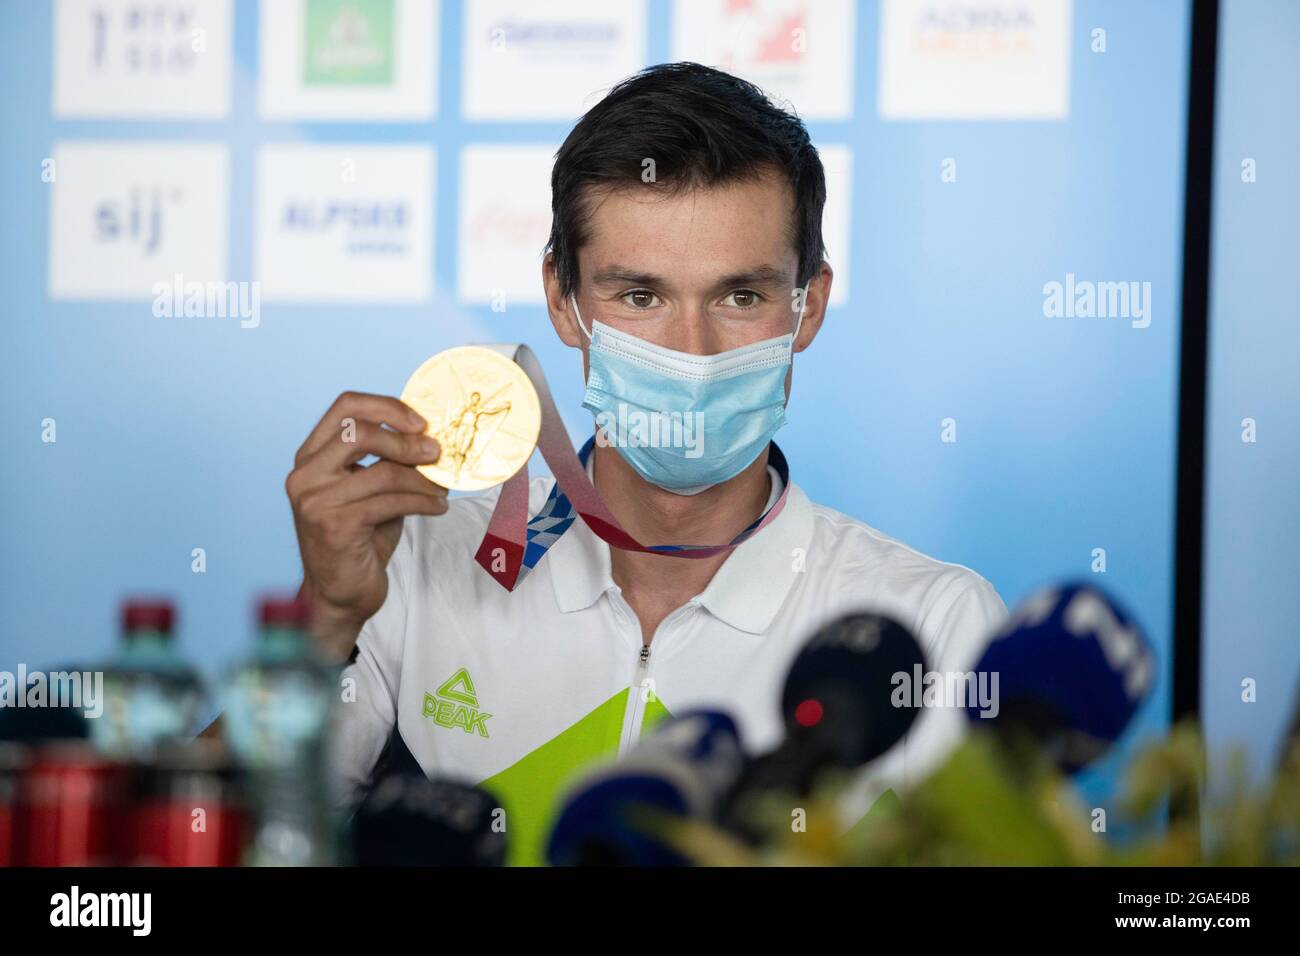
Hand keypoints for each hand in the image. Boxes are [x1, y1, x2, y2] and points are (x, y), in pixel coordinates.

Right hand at [286, 391, 446, 660]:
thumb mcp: (370, 490)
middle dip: (406, 440)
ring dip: (422, 480)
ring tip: (441, 490)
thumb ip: (387, 461)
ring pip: (383, 472)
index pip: (345, 407)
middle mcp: (304, 474)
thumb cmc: (359, 539)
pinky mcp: (335, 526)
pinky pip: (391, 502)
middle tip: (437, 454)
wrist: (339, 594)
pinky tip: (438, 508)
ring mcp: (315, 500)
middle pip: (360, 431)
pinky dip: (423, 502)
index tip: (421, 422)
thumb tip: (431, 437)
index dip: (387, 406)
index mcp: (310, 456)